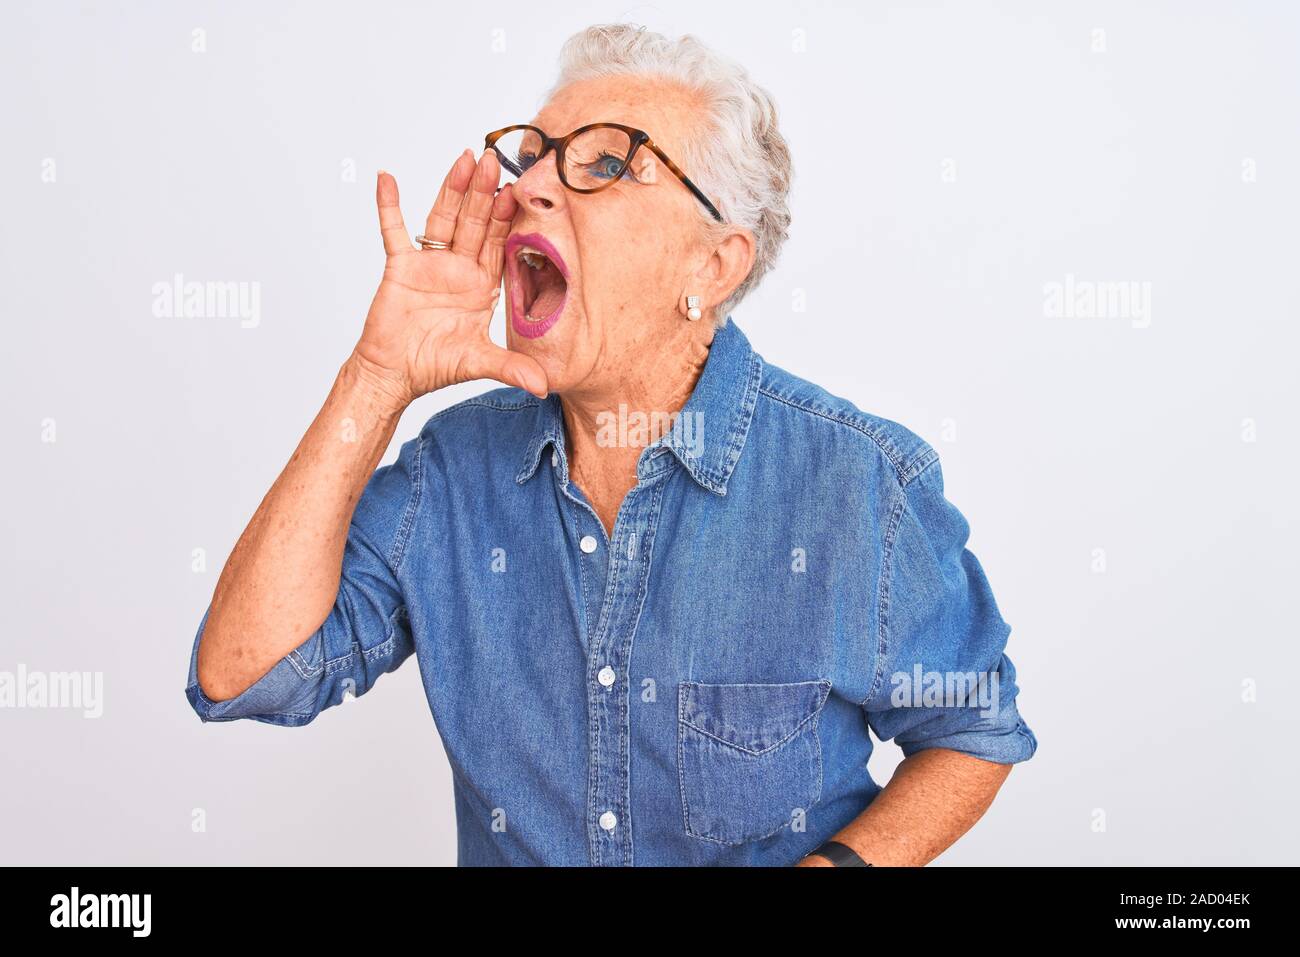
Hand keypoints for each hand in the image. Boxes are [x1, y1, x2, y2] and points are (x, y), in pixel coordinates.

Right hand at [351, 150, 548, 408]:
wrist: (394, 374)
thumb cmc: (435, 366)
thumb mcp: (479, 362)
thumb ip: (512, 368)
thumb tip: (545, 387)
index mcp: (481, 285)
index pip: (499, 245)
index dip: (507, 219)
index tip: (518, 192)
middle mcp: (459, 269)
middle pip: (475, 223)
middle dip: (485, 192)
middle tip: (495, 160)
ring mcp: (429, 264)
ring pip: (443, 218)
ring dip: (452, 189)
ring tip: (464, 159)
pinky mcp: (400, 266)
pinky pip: (393, 230)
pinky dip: (389, 206)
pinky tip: (387, 179)